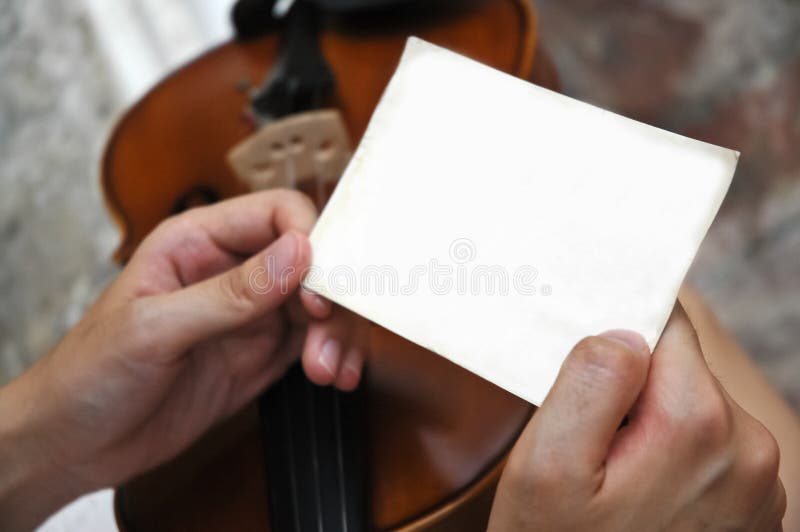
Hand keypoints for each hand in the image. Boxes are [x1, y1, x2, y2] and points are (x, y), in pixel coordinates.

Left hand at [0, 190, 365, 530]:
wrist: (73, 445)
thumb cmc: (90, 373)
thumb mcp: (155, 329)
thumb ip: (230, 293)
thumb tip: (298, 253)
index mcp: (196, 242)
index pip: (275, 213)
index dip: (310, 238)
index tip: (323, 281)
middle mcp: (231, 270)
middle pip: (310, 259)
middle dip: (331, 295)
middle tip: (329, 332)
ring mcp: (250, 314)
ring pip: (319, 303)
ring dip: (337, 333)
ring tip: (327, 369)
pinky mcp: (261, 354)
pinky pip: (313, 342)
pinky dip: (334, 356)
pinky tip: (334, 376)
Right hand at [488, 305, 785, 530]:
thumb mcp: (546, 467)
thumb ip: (589, 380)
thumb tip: (625, 333)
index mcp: (698, 422)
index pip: (665, 325)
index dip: (617, 341)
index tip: (589, 384)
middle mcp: (749, 449)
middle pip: (681, 368)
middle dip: (633, 390)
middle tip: (591, 445)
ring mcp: (761, 486)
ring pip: (695, 408)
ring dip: (652, 426)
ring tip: (615, 482)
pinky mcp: (756, 511)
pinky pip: (711, 451)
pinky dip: (673, 459)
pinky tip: (640, 501)